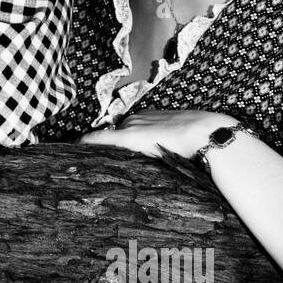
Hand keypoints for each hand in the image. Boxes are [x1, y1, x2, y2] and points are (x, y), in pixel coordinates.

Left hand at [80, 109, 238, 159]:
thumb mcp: (184, 140)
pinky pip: (100, 138)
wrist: (206, 134)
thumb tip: (176, 160)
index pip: (126, 130)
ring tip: (83, 161)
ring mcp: (132, 127)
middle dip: (105, 148)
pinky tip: (75, 149)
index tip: (105, 152)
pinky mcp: (128, 136)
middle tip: (91, 162)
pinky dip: (87, 143)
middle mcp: (137, 120)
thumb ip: (172, 146)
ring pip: (107, 138)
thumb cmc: (201, 140)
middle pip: (114, 135)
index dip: (117, 142)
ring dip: (98, 149)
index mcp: (149, 119)